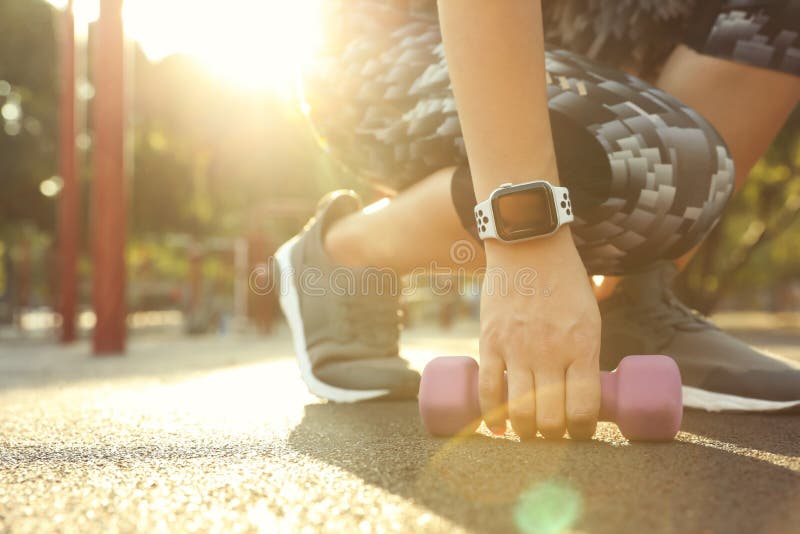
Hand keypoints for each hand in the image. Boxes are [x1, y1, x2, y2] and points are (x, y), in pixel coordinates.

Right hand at [479, 229, 600, 438]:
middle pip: (550, 417)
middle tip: (552, 432)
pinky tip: (497, 427)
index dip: (582, 431)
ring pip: (519, 411)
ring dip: (524, 431)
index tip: (578, 432)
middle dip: (553, 435)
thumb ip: (583, 352)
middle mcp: (550, 350)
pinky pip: (488, 390)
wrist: (528, 245)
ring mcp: (517, 347)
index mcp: (582, 345)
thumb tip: (581, 391)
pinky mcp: (490, 341)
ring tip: (527, 429)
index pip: (584, 407)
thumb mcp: (588, 315)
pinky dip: (492, 416)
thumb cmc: (564, 281)